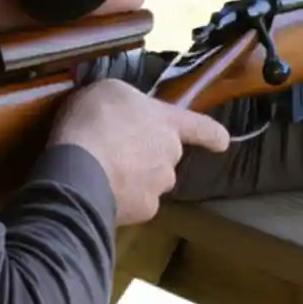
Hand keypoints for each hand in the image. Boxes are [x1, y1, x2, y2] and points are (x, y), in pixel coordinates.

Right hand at [49, 78, 229, 225]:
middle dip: (149, 156)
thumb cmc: (96, 120)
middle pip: (168, 157)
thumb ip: (130, 103)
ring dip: (135, 179)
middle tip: (117, 151)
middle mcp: (171, 155)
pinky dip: (122, 200)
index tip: (222, 142)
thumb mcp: (111, 92)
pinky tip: (100, 192)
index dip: (212, 134)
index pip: (201, 127)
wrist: (79, 169)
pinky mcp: (143, 211)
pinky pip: (135, 204)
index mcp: (167, 123)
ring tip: (103, 173)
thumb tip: (131, 114)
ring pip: (152, 183)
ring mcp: (159, 186)